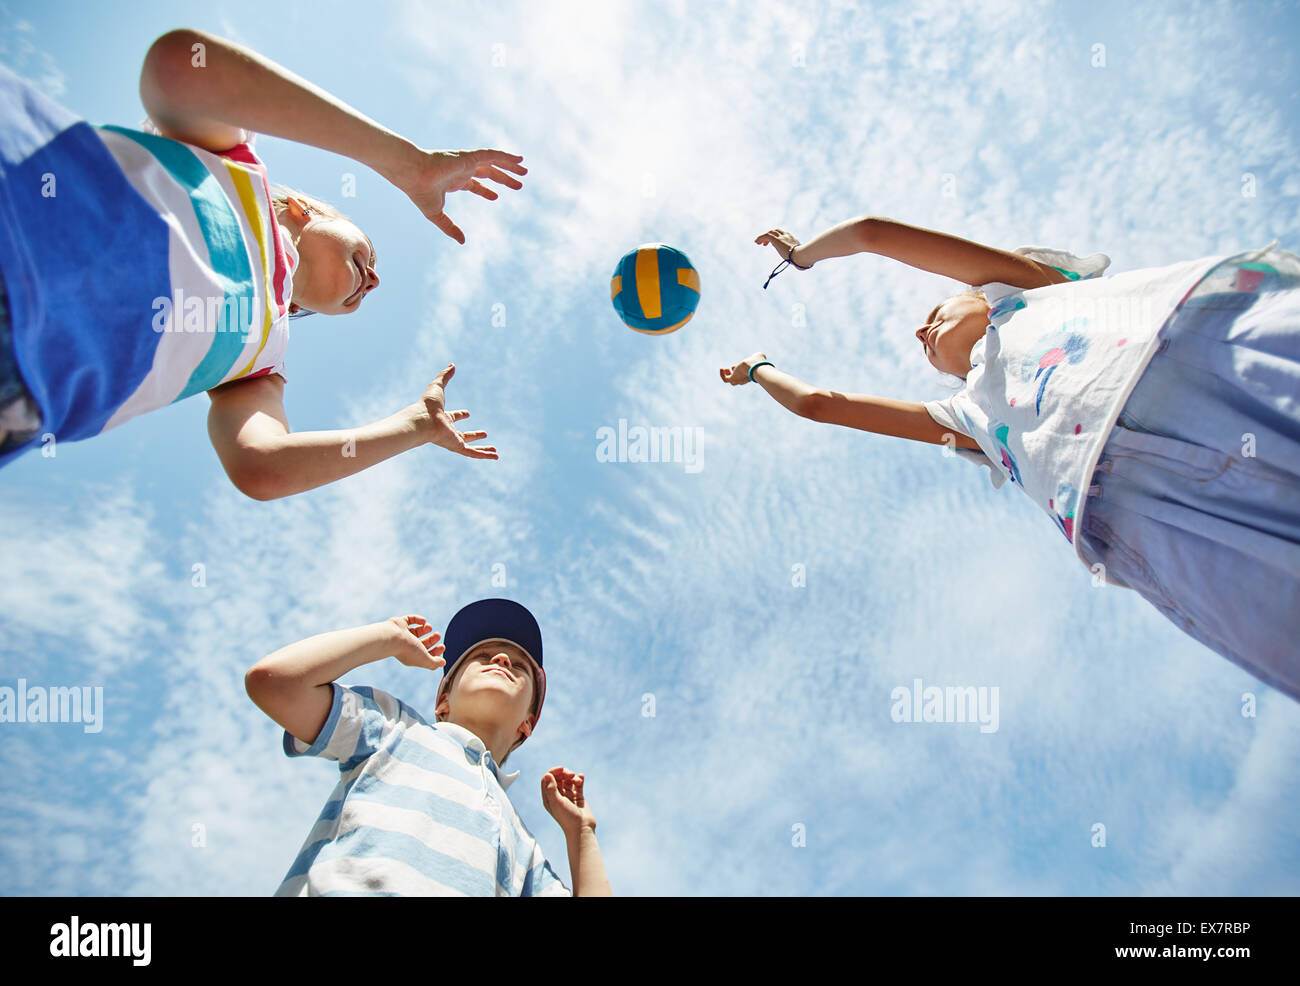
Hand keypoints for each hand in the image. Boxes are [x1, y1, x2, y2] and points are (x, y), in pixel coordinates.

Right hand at [386, 615, 445, 669]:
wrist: (392, 637)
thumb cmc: (408, 650)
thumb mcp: (424, 659)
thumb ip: (434, 663)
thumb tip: (443, 663)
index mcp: (411, 656)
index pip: (425, 654)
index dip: (435, 651)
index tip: (443, 646)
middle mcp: (406, 646)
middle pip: (422, 643)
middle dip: (432, 639)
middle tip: (438, 635)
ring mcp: (402, 634)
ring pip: (416, 631)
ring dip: (425, 628)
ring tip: (429, 627)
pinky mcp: (400, 623)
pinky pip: (410, 620)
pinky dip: (418, 619)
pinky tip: (423, 621)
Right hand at [393, 148, 526, 243]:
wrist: (413, 174)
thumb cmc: (419, 191)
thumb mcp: (436, 214)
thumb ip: (449, 228)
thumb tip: (462, 242)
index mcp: (454, 181)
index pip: (474, 184)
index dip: (486, 190)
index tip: (496, 196)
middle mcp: (461, 170)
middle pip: (488, 172)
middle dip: (503, 178)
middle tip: (520, 185)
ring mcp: (466, 162)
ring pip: (493, 162)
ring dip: (509, 167)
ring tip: (525, 171)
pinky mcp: (469, 157)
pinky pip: (492, 154)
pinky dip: (506, 156)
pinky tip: (519, 160)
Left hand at [416, 364, 498, 459]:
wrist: (423, 419)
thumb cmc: (428, 404)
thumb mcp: (437, 386)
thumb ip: (444, 376)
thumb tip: (452, 365)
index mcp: (443, 418)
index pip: (453, 417)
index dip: (460, 415)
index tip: (467, 413)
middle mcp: (448, 431)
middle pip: (463, 435)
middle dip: (474, 435)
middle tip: (484, 433)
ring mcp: (453, 440)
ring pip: (471, 447)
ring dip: (483, 449)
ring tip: (495, 451)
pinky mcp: (457, 447)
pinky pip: (473, 453)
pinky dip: (485, 456)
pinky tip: (496, 457)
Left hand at [541, 767, 595, 837]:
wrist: (581, 828)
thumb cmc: (567, 817)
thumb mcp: (556, 802)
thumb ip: (551, 788)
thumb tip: (548, 775)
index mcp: (549, 797)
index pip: (547, 779)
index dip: (553, 772)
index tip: (561, 769)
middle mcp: (557, 795)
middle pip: (558, 777)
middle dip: (564, 773)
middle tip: (570, 774)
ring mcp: (568, 795)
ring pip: (567, 779)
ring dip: (572, 776)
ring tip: (576, 780)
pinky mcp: (577, 796)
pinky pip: (577, 783)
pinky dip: (579, 778)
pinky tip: (581, 778)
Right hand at [719, 351, 768, 385]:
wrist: (754, 366)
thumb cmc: (757, 362)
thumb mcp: (759, 357)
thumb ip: (759, 356)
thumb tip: (761, 355)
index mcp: (749, 375)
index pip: (743, 376)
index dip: (739, 370)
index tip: (738, 364)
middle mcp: (744, 379)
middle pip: (737, 381)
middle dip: (733, 374)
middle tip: (733, 367)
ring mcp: (739, 380)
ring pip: (731, 381)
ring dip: (727, 375)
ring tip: (724, 369)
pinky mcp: (733, 379)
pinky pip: (725, 379)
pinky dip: (722, 374)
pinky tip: (721, 368)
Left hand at [755, 228, 803, 263]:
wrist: (801, 255)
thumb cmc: (802, 258)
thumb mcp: (800, 257)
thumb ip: (798, 259)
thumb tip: (802, 267)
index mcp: (793, 239)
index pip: (783, 234)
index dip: (777, 237)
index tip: (773, 244)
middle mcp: (787, 236)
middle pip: (776, 231)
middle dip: (770, 236)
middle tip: (765, 244)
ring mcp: (782, 237)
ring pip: (770, 233)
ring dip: (763, 237)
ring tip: (757, 243)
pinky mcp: (776, 240)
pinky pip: (766, 236)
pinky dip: (761, 238)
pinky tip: (756, 242)